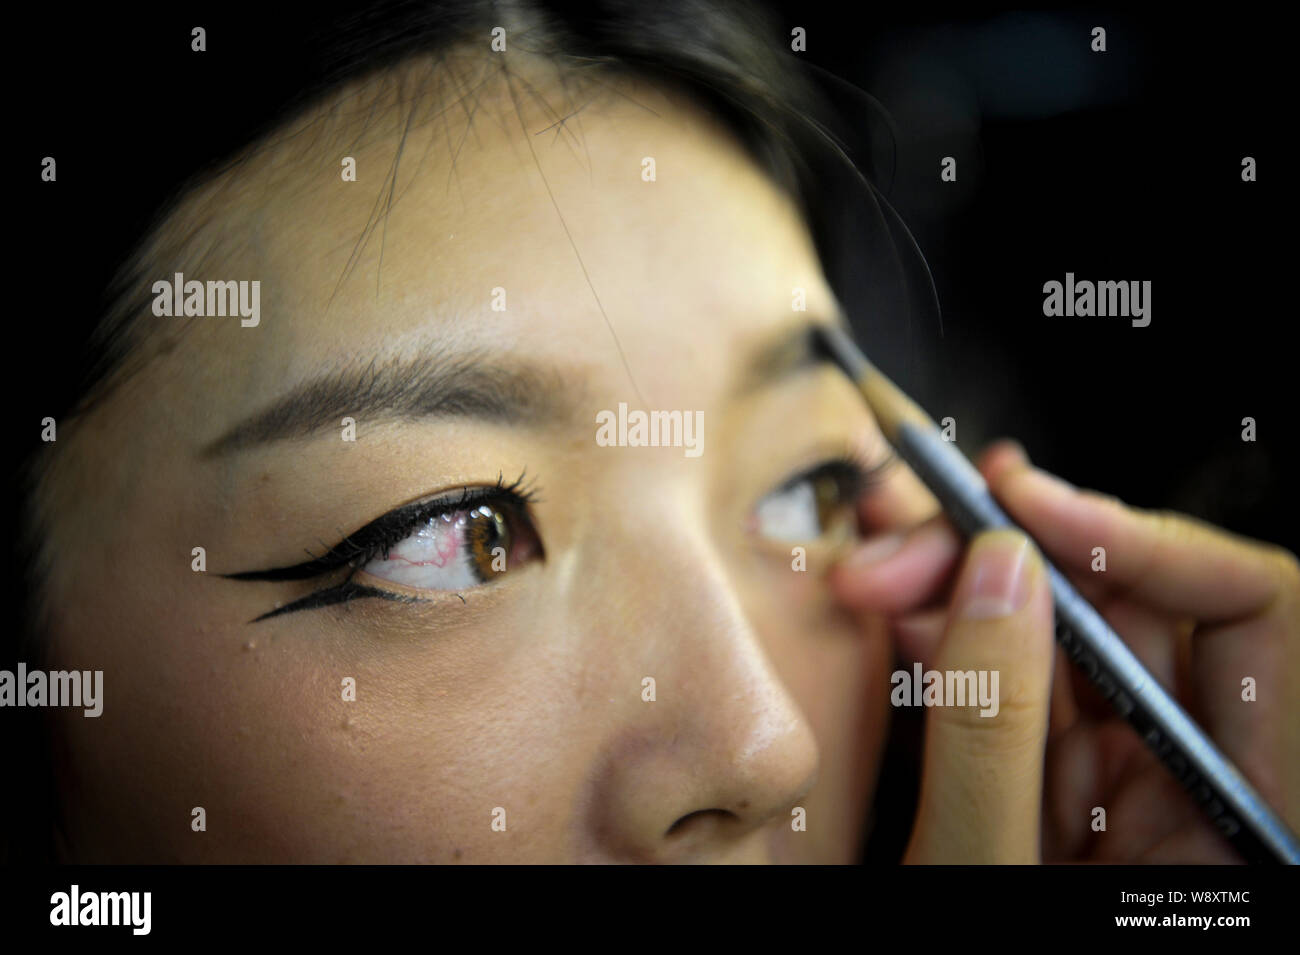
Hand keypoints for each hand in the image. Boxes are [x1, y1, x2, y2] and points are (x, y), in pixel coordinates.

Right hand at [830, 440, 1299, 862]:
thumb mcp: (984, 874)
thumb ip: (994, 727)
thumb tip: (994, 573)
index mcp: (1250, 823)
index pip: (1259, 614)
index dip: (1141, 536)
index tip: (1019, 507)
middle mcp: (1208, 796)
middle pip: (1145, 619)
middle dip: (1017, 558)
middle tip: (904, 543)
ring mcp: (1137, 798)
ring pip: (1073, 647)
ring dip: (970, 593)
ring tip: (880, 570)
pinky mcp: (1071, 802)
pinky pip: (1028, 697)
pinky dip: (959, 647)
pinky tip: (901, 619)